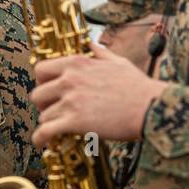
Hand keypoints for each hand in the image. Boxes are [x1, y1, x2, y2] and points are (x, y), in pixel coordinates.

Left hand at [30, 41, 168, 147]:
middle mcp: (69, 79)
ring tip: (56, 130)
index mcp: (77, 63)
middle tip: (52, 113)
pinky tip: (42, 143)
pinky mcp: (75, 121)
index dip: (42, 83)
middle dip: (43, 106)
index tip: (49, 92)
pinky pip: (45, 131)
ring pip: (43, 115)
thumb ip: (99, 52)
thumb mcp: (117, 61)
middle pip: (37, 94)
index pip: (41, 69)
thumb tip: (90, 45)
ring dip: (49, 124)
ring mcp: (71, 100)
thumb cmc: (137, 87)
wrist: (150, 107)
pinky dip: (40, 139)